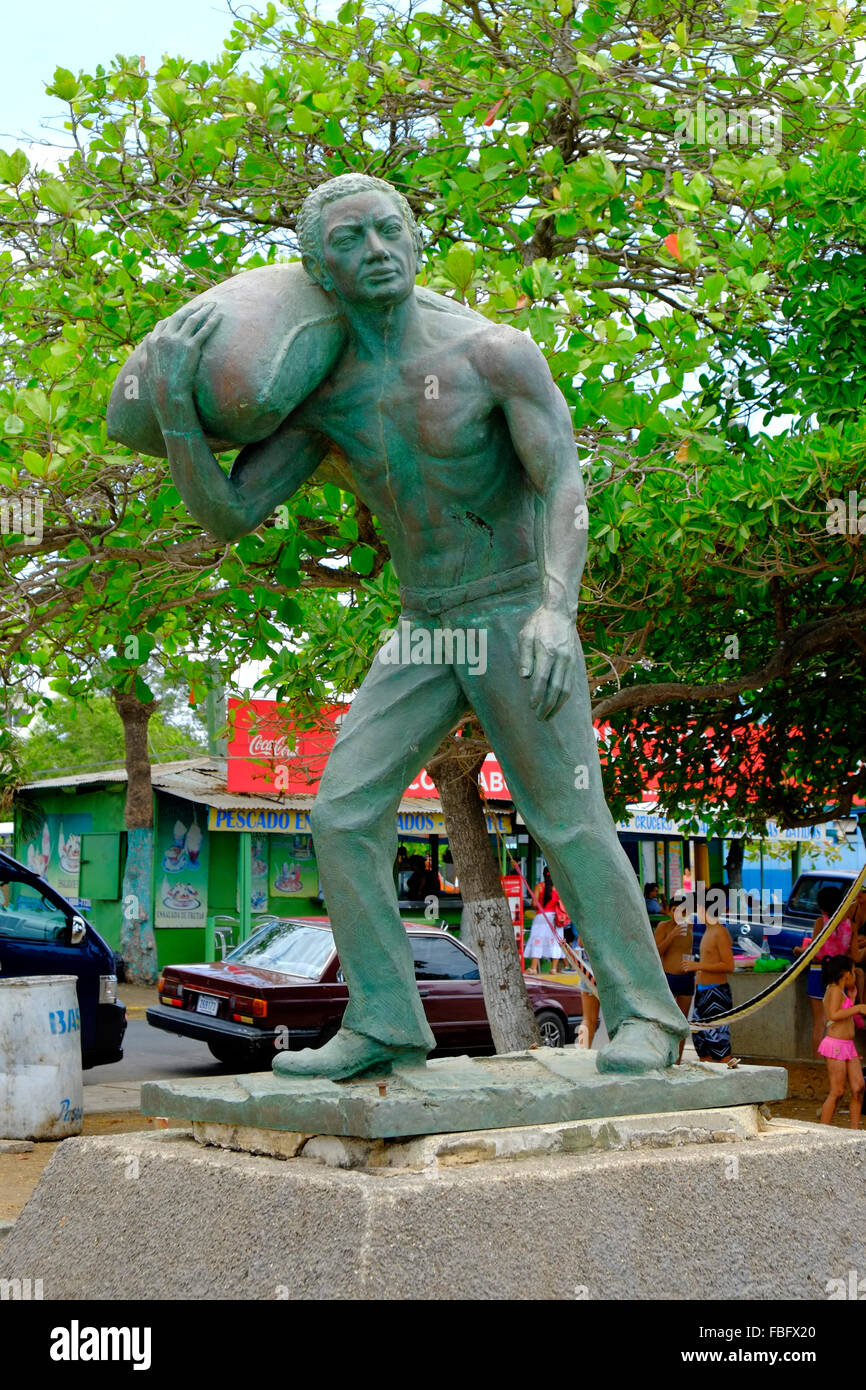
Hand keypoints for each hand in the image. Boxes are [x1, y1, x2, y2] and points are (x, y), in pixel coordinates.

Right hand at [143, 300, 219, 421]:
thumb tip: (146, 340)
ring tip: (213, 305)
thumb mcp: (144, 365)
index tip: (183, 315)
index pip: (165, 323)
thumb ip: (143, 350)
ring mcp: (178, 340)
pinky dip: (212, 321)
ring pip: (193, 320)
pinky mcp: (191, 347)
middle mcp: (165, 337)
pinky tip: (219, 315)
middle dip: (192, 308)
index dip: (175, 318)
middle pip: (180, 316)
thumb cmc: (156, 385)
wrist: (167, 393)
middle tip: (202, 304)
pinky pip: (204, 330)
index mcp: (153, 340)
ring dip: (204, 310)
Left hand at [518, 603, 577, 719]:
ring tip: (548, 716)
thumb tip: (524, 678)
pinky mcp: (573, 663)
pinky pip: (570, 684)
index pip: (543, 678)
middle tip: (539, 718)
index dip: (537, 694)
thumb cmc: (538, 624)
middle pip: (556, 688)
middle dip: (548, 705)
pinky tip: (556, 705)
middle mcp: (562, 658)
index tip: (531, 706)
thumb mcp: (525, 635)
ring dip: (557, 705)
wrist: (560, 612)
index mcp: (548, 651)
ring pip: (566, 689)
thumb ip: (524, 657)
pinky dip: (563, 698)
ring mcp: (570, 661)